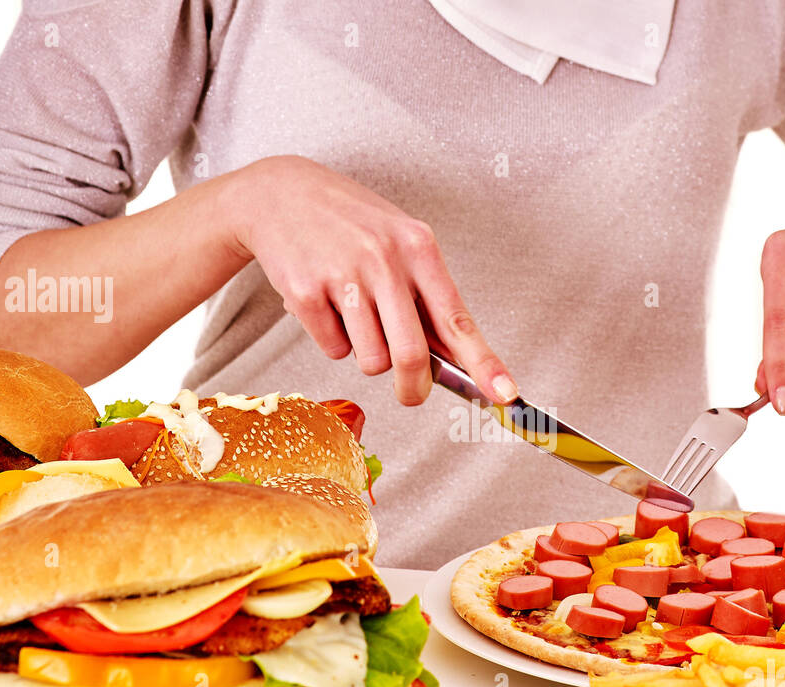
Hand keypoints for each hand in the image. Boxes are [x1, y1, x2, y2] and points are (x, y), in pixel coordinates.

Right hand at [223, 156, 516, 405]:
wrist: (280, 193)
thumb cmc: (349, 223)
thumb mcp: (398, 242)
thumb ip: (426, 295)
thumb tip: (456, 358)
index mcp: (418, 247)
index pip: (458, 319)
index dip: (484, 363)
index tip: (504, 394)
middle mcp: (384, 259)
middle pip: (411, 355)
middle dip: (414, 389)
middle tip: (411, 395)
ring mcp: (343, 275)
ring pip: (371, 359)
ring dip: (368, 356)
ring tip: (355, 318)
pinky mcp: (305, 292)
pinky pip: (333, 349)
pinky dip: (333, 340)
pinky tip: (325, 305)